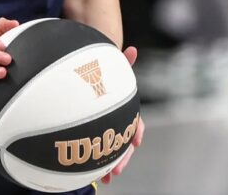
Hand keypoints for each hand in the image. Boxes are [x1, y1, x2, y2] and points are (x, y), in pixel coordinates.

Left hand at [101, 46, 143, 184]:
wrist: (90, 79)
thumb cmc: (103, 74)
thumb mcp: (111, 68)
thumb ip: (122, 62)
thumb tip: (133, 48)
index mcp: (124, 108)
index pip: (135, 122)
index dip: (137, 132)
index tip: (136, 142)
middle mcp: (117, 121)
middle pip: (123, 143)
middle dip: (123, 157)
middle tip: (117, 170)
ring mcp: (107, 130)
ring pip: (113, 152)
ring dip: (111, 166)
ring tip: (107, 178)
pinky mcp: (95, 137)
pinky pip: (99, 154)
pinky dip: (98, 166)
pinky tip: (94, 177)